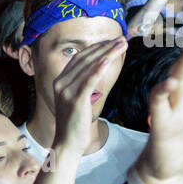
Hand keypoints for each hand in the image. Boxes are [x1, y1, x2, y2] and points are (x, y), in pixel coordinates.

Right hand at [52, 37, 125, 154]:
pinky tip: (109, 59)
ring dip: (107, 53)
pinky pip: (89, 80)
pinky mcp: (75, 100)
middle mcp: (60, 83)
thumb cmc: (76, 124)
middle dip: (105, 46)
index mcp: (59, 81)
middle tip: (122, 39)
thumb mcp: (77, 100)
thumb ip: (82, 84)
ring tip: (122, 45)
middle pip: (85, 58)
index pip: (80, 57)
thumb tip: (97, 70)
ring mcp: (66, 91)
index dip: (97, 47)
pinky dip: (99, 68)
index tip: (112, 41)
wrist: (67, 144)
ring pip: (89, 66)